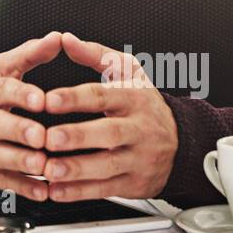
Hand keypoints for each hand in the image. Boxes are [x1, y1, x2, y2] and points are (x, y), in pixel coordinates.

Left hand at [40, 32, 178, 201]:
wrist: (183, 141)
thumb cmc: (145, 103)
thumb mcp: (128, 71)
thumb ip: (95, 54)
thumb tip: (66, 39)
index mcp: (133, 98)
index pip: (102, 95)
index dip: (75, 98)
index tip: (49, 100)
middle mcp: (138, 128)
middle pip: (108, 133)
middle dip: (77, 136)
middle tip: (48, 138)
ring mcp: (138, 158)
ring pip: (107, 166)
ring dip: (76, 170)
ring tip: (49, 169)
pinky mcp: (134, 183)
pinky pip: (106, 189)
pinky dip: (80, 192)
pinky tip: (56, 191)